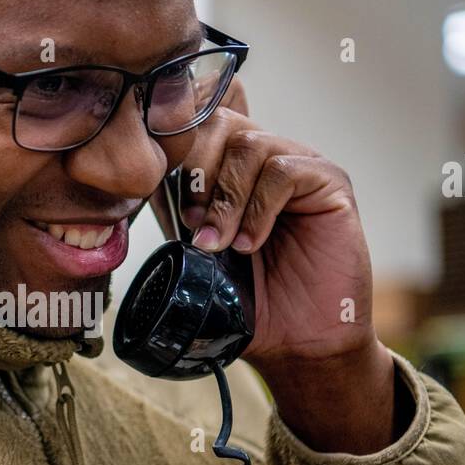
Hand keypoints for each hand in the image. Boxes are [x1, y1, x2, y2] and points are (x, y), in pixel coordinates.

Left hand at [151, 78, 396, 452]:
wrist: (299, 342)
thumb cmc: (251, 301)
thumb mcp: (198, 255)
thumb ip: (176, 215)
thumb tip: (135, 188)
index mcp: (230, 170)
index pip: (195, 127)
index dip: (172, 155)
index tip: (159, 204)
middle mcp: (265, 159)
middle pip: (218, 122)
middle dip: (193, 171)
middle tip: (190, 222)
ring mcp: (299, 165)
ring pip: (248, 144)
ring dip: (224, 198)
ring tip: (219, 244)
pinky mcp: (329, 183)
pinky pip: (284, 171)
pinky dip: (258, 209)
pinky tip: (250, 244)